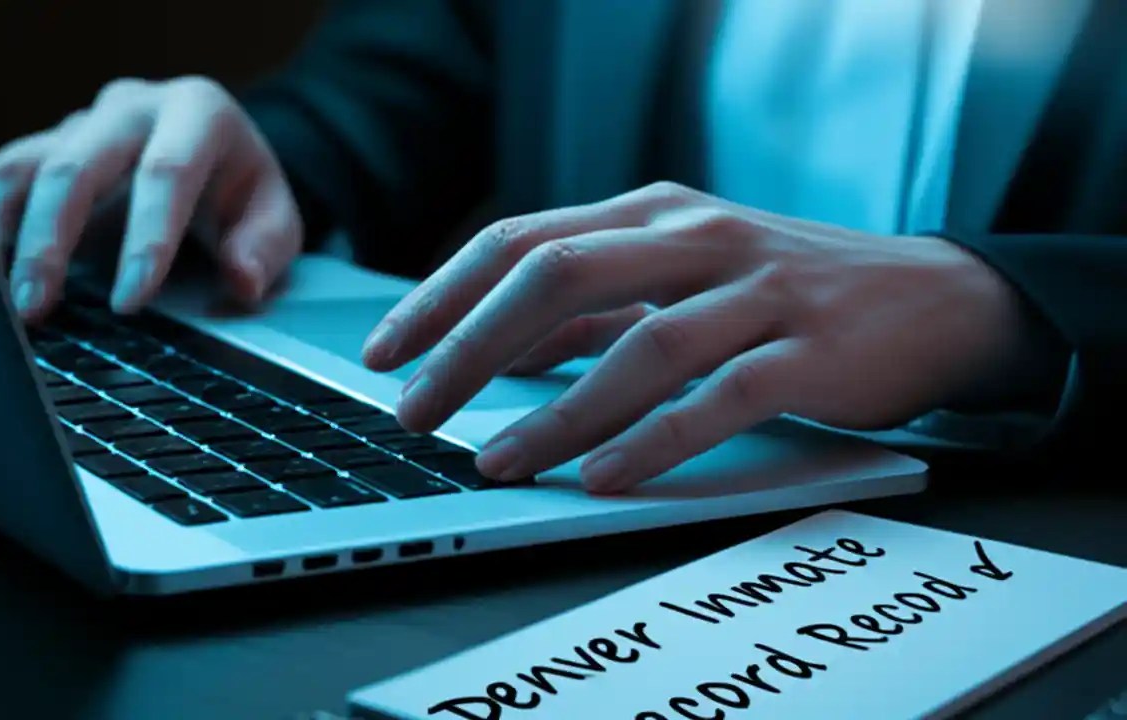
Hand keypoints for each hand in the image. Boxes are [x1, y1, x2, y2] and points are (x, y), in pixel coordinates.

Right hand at [0, 76, 301, 320]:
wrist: (216, 155)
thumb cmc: (242, 192)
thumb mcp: (276, 220)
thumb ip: (265, 249)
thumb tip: (242, 280)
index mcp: (198, 113)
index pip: (165, 173)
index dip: (145, 239)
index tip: (129, 301)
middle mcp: (132, 109)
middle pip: (77, 165)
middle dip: (51, 239)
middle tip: (36, 305)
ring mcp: (82, 124)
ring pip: (26, 168)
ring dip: (5, 236)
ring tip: (3, 300)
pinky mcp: (46, 146)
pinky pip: (2, 178)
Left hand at [361, 182, 1037, 492]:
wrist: (932, 299)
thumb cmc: (784, 291)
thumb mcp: (681, 277)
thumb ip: (596, 308)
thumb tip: (498, 350)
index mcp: (653, 211)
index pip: (522, 241)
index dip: (443, 296)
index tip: (388, 352)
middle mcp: (696, 236)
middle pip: (557, 275)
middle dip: (470, 347)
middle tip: (416, 411)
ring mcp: (757, 290)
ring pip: (637, 345)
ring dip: (556, 411)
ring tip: (498, 463)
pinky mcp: (808, 351)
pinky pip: (717, 397)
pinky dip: (654, 441)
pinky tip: (603, 478)